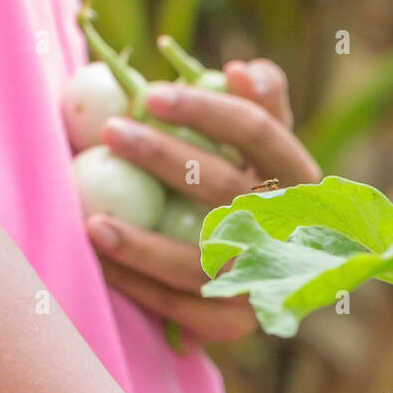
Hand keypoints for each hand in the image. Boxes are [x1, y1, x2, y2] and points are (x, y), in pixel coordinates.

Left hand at [86, 60, 320, 347]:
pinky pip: (184, 308)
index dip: (204, 110)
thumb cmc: (264, 190)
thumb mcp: (275, 145)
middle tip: (110, 133)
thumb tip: (239, 71)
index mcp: (301, 181)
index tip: (148, 93)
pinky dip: (141, 288)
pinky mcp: (238, 321)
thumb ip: (265, 102)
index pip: (256, 133)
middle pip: (224, 190)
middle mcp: (288, 232)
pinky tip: (102, 264)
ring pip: (199, 264)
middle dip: (163, 158)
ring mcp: (263, 282)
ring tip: (91, 224)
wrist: (284, 275)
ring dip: (142, 246)